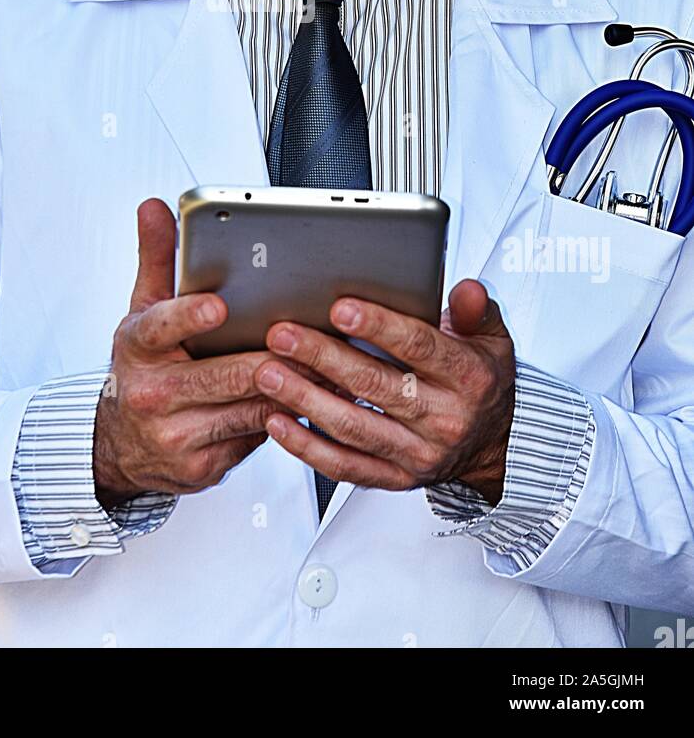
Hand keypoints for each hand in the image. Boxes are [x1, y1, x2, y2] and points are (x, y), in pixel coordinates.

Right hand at [93, 198, 296, 506]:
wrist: (121, 445)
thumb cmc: (144, 368)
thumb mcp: (143, 310)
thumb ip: (157, 257)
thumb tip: (156, 206)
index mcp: (139, 347)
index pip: (161, 327)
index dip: (190, 316)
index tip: (218, 306)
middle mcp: (154, 393)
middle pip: (227, 373)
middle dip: (275, 356)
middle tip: (315, 338)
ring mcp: (178, 434)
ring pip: (252, 408)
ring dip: (295, 387)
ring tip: (330, 365)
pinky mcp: (203, 466)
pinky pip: (257, 438)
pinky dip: (287, 418)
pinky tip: (312, 401)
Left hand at [253, 280, 515, 506]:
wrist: (496, 444)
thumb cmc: (482, 381)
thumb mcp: (492, 339)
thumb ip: (474, 311)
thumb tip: (465, 288)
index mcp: (468, 378)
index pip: (419, 347)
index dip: (378, 327)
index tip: (338, 309)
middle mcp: (443, 418)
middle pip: (375, 385)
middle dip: (323, 357)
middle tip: (283, 335)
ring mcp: (417, 453)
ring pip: (354, 427)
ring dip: (305, 399)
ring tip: (269, 373)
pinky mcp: (396, 478)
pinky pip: (346, 466)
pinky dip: (307, 447)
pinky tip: (278, 422)